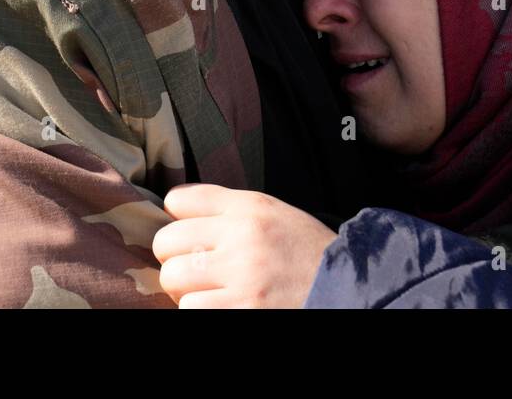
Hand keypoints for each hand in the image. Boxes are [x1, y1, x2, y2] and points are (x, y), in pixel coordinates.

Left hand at [152, 184, 335, 307]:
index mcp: (250, 206)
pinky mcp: (243, 310)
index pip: (179, 201)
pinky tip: (221, 306)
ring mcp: (242, 276)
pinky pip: (191, 310)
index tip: (190, 236)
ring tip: (210, 292)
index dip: (178, 221)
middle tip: (197, 270)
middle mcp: (243, 236)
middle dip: (177, 259)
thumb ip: (227, 207)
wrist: (345, 286)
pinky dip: (200, 311)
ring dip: (186, 290)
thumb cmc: (303, 251)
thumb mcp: (272, 212)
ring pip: (173, 279)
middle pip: (166, 242)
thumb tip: (173, 209)